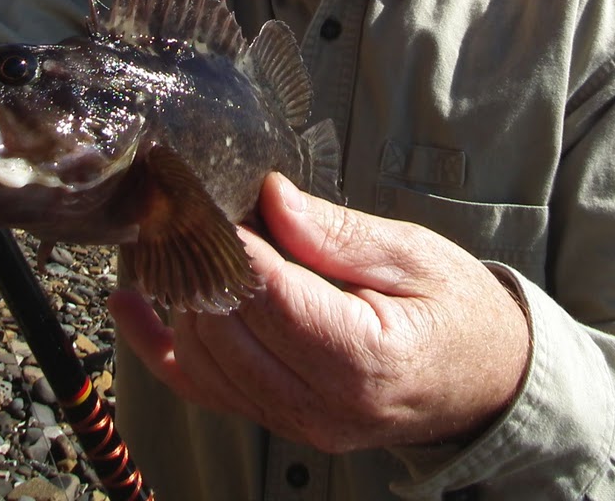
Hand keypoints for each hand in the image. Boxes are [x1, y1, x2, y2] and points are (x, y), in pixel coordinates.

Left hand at [108, 174, 532, 452]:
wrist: (486, 381)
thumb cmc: (457, 311)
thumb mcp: (414, 254)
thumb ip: (336, 233)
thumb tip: (269, 197)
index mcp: (365, 358)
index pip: (269, 296)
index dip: (228, 241)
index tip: (201, 191)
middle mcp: (322, 405)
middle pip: (226, 329)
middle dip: (197, 261)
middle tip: (183, 201)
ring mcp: (296, 423)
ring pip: (204, 359)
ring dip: (178, 296)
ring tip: (170, 234)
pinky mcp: (279, 421)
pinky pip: (203, 389)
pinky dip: (158, 348)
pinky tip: (128, 304)